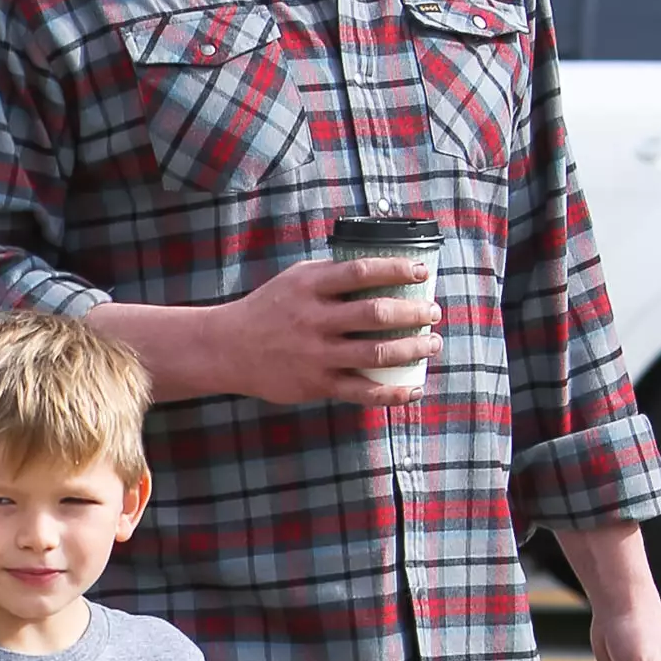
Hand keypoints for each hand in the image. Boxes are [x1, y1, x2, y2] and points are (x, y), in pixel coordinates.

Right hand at [217, 258, 439, 407]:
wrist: (227, 348)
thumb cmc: (267, 310)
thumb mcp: (294, 280)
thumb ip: (332, 274)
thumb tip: (380, 267)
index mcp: (310, 287)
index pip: (362, 272)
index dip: (397, 270)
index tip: (421, 272)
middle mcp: (314, 320)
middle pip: (375, 314)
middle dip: (413, 313)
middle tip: (432, 312)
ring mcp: (316, 355)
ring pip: (375, 353)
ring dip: (412, 349)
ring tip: (432, 343)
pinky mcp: (316, 384)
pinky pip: (361, 391)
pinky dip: (392, 393)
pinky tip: (413, 389)